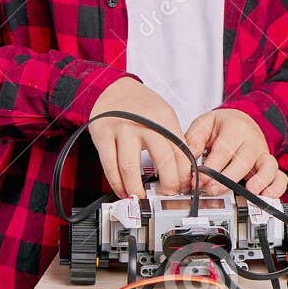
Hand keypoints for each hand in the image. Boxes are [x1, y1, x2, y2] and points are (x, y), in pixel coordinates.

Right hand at [88, 78, 190, 197]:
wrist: (112, 90)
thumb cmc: (141, 106)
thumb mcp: (165, 115)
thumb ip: (173, 139)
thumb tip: (184, 169)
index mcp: (165, 119)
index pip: (181, 151)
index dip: (184, 174)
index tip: (184, 186)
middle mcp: (145, 124)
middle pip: (162, 160)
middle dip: (168, 184)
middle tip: (168, 194)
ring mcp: (123, 131)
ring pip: (131, 168)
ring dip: (137, 189)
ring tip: (142, 198)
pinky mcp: (103, 137)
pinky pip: (110, 166)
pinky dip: (117, 184)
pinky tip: (123, 191)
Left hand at [184, 108, 285, 197]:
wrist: (242, 122)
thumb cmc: (223, 127)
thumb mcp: (205, 124)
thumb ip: (194, 139)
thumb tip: (188, 155)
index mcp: (235, 128)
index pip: (224, 149)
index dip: (210, 167)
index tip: (198, 179)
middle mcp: (252, 142)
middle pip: (244, 160)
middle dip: (227, 178)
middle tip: (212, 190)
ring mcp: (263, 155)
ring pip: (267, 167)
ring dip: (259, 180)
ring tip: (250, 191)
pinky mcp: (270, 167)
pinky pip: (280, 177)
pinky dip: (276, 188)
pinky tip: (266, 196)